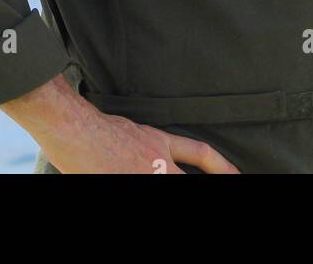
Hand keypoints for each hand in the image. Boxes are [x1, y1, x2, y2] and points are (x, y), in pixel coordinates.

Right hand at [46, 112, 240, 173]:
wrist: (76, 129)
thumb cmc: (96, 127)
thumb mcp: (133, 130)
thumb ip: (150, 146)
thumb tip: (161, 160)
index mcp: (160, 142)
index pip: (201, 153)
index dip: (222, 166)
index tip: (236, 175)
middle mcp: (158, 161)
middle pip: (186, 178)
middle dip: (209, 182)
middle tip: (229, 182)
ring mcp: (144, 174)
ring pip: (172, 184)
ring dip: (170, 182)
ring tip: (163, 177)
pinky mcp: (127, 182)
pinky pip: (144, 185)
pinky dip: (144, 182)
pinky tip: (134, 180)